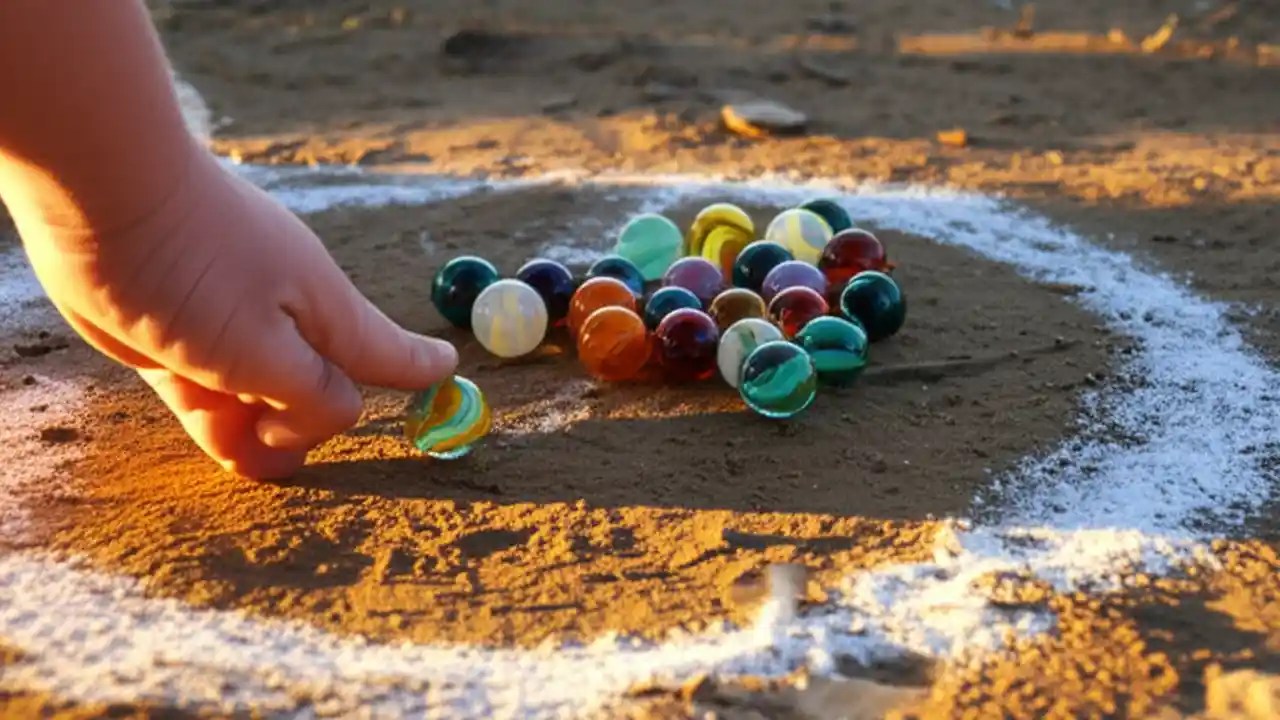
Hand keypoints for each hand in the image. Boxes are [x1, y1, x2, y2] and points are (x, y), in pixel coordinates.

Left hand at [20, 150, 456, 478]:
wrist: (99, 194)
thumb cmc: (195, 268)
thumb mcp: (265, 351)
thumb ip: (313, 394)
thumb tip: (338, 418)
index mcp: (324, 312)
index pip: (388, 351)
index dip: (418, 370)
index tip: (445, 376)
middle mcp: (285, 317)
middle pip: (316, 386)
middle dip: (304, 426)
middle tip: (270, 448)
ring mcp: (230, 323)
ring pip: (258, 394)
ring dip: (255, 431)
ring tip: (243, 457)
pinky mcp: (176, 333)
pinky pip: (210, 388)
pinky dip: (217, 419)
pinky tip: (221, 441)